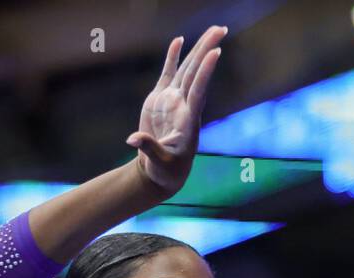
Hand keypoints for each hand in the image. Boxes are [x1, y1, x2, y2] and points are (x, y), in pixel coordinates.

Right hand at [127, 25, 226, 196]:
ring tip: (213, 29)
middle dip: (208, 50)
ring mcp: (174, 101)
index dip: (205, 72)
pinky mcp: (161, 100)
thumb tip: (132, 139)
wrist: (162, 172)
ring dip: (198, 49)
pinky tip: (179, 41)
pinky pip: (169, 74)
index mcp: (188, 120)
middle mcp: (184, 106)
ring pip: (187, 69)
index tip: (215, 53)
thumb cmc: (166, 171)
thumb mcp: (160, 163)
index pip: (198, 91)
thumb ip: (149, 149)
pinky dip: (173, 57)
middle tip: (220, 29)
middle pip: (196, 72)